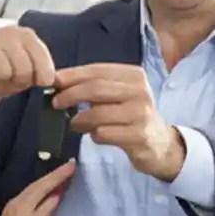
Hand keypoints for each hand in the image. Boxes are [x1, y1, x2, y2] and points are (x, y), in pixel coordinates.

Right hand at [0, 26, 56, 111]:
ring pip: (4, 72)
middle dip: (20, 80)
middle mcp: (8, 32)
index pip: (40, 53)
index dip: (44, 71)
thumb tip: (53, 79)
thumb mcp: (29, 72)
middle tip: (13, 79)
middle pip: (24, 67)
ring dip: (1, 81)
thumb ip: (43, 72)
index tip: (42, 82)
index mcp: (25, 35)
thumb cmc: (7, 73)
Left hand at [53, 63, 185, 180]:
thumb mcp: (120, 94)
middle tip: (56, 103)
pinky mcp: (138, 136)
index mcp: (134, 75)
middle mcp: (140, 92)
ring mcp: (141, 114)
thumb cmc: (132, 115)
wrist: (161, 144)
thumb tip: (59, 81)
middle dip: (70, 95)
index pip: (97, 70)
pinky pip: (104, 133)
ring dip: (79, 119)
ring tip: (74, 124)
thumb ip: (95, 85)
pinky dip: (93, 135)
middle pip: (95, 89)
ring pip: (97, 114)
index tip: (53, 81)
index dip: (72, 75)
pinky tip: (96, 135)